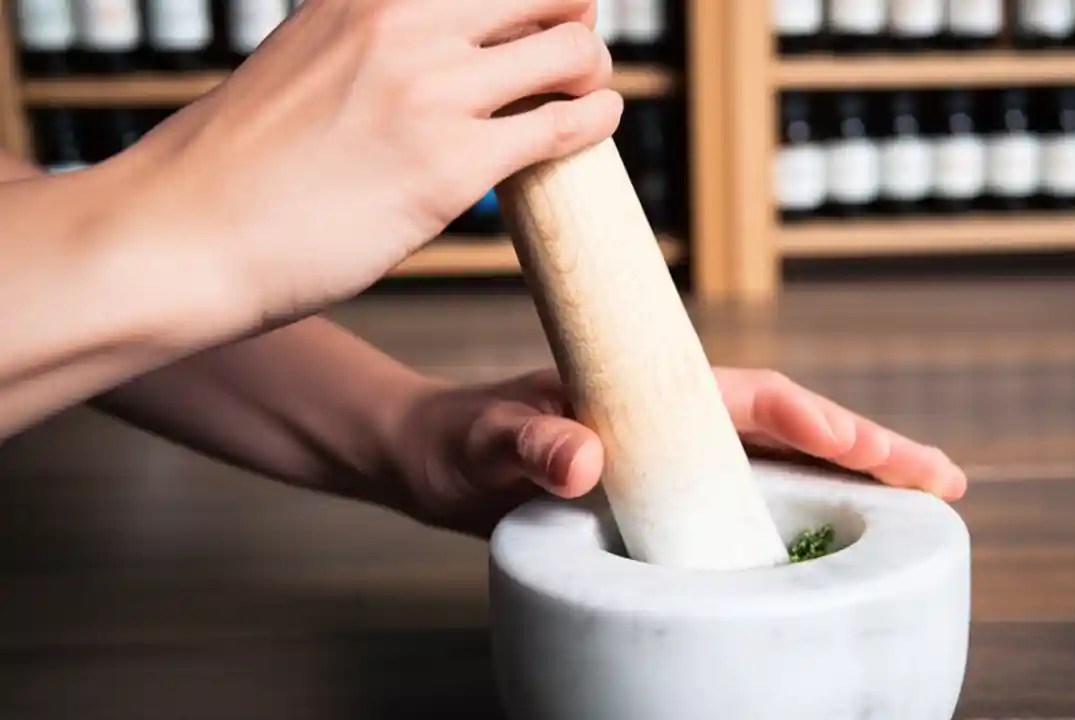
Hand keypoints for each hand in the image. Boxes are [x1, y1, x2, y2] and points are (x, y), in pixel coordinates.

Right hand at [101, 0, 618, 329]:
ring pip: (572, 51)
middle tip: (568, 52)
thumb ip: (369, 34)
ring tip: (580, 94)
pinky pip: (566, 125)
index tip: (542, 11)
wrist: (189, 234)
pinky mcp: (454, 166)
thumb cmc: (240, 162)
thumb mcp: (304, 52)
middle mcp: (405, 20)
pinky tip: (592, 125)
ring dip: (589, 71)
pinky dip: (595, 121)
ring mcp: (433, 91)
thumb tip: (425, 42)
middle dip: (573, 18)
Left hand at [391, 368, 967, 535]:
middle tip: (944, 478)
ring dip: (853, 479)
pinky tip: (839, 533)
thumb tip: (583, 461)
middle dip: (870, 449)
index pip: (749, 398)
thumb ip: (528, 442)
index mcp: (649, 389)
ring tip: (926, 499)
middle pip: (792, 427)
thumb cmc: (459, 439)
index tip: (865, 446)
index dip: (813, 419)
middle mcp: (676, 417)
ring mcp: (678, 455)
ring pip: (782, 462)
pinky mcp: (668, 492)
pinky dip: (802, 511)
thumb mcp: (484, 440)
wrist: (435, 456)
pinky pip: (748, 500)